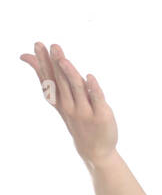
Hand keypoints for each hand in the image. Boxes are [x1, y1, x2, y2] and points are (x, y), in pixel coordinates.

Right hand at [20, 42, 117, 164]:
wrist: (95, 149)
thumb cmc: (76, 119)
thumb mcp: (60, 100)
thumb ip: (48, 78)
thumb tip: (26, 55)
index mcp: (59, 101)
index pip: (48, 78)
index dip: (43, 62)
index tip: (38, 45)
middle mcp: (69, 105)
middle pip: (61, 81)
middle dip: (56, 63)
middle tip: (53, 46)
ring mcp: (85, 111)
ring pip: (77, 88)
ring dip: (70, 73)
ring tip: (64, 59)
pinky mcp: (101, 115)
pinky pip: (97, 99)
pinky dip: (93, 88)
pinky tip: (90, 77)